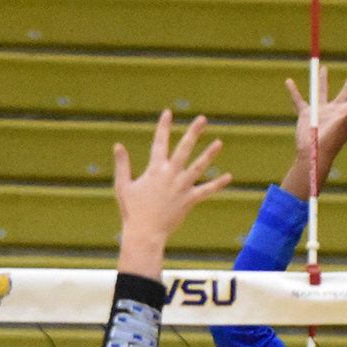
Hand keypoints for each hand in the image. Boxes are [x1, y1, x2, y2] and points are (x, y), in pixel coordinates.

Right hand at [113, 110, 230, 278]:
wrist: (145, 233)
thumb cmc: (132, 211)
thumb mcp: (123, 186)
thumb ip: (122, 165)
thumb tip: (118, 145)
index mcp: (154, 170)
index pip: (159, 143)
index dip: (163, 127)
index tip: (168, 113)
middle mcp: (170, 175)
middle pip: (184, 149)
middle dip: (193, 133)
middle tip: (203, 119)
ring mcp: (181, 187)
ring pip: (198, 167)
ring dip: (209, 154)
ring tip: (219, 142)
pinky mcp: (189, 200)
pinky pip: (206, 191)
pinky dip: (217, 184)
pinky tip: (228, 177)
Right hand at [281, 63, 346, 200]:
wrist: (313, 154)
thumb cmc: (330, 141)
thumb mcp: (344, 122)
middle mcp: (336, 110)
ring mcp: (320, 112)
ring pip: (322, 92)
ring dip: (323, 80)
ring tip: (324, 68)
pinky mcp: (306, 115)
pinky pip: (299, 100)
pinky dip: (293, 91)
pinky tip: (289, 82)